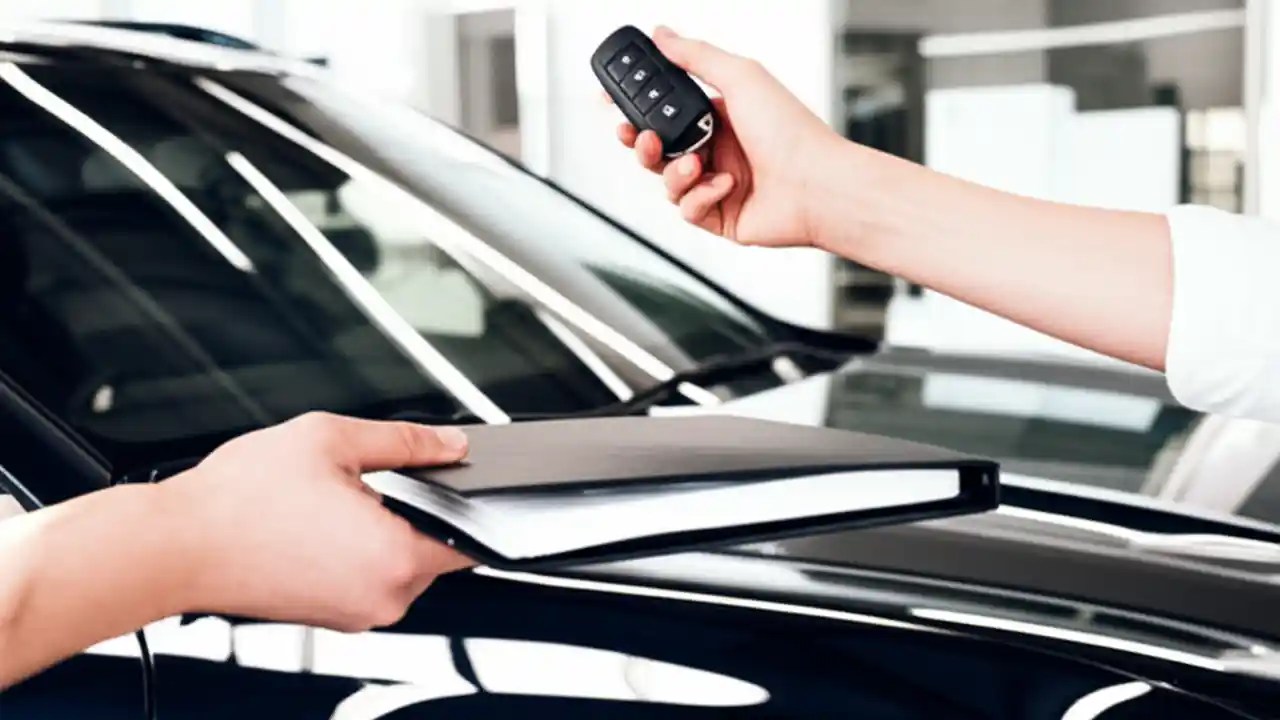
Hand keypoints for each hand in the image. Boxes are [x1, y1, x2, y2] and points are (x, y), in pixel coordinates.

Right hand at [162, 412, 473, 631]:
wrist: (175, 546)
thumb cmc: (240, 499)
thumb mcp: (332, 439)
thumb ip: (407, 440)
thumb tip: (450, 444)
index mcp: (395, 557)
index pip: (471, 540)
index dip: (467, 504)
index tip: (452, 482)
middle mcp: (383, 598)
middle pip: (433, 549)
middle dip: (411, 510)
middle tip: (360, 481)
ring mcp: (355, 614)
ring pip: (397, 563)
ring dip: (378, 530)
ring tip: (326, 504)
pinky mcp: (330, 618)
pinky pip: (365, 578)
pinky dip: (353, 550)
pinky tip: (314, 526)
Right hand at [614, 26, 843, 247]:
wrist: (817, 185)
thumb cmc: (791, 131)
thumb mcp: (739, 77)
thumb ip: (695, 56)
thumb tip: (663, 34)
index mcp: (720, 115)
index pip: (666, 110)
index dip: (638, 109)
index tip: (614, 103)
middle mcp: (719, 149)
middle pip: (659, 149)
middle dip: (642, 144)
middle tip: (640, 137)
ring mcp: (718, 184)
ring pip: (668, 181)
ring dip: (674, 172)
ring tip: (696, 164)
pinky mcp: (721, 216)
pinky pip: (688, 209)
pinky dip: (700, 197)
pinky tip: (725, 186)